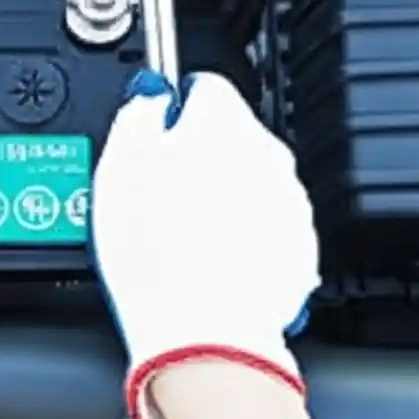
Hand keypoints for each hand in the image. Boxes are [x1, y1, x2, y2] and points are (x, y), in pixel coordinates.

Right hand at [92, 70, 318, 418]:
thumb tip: (150, 99)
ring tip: (178, 235)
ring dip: (219, 197)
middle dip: (196, 157)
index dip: (171, 109)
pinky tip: (208, 260)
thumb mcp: (119, 165)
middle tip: (156, 193)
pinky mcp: (299, 249)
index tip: (155, 132)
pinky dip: (241, 238)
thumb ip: (138, 114)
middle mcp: (268, 154)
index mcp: (224, 122)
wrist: (203, 334)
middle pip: (229, 136)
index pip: (202, 84)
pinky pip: (266, 229)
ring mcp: (289, 203)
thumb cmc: (158, 254)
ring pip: (250, 183)